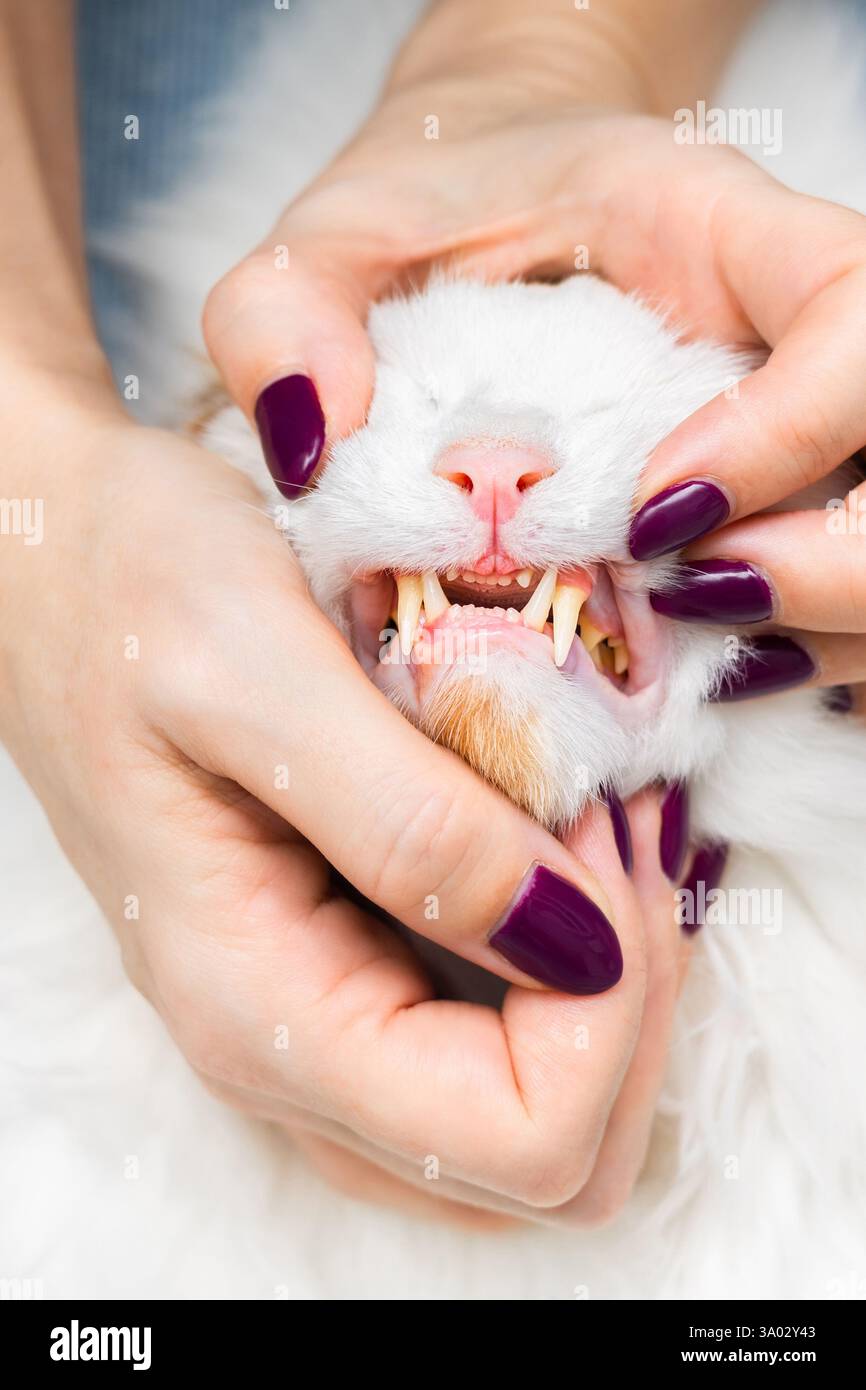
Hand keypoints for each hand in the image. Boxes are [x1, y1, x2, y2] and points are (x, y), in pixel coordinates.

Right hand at [0, 388, 690, 1224]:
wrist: (56, 559)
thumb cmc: (127, 588)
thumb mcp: (255, 673)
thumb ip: (407, 823)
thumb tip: (576, 949)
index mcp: (262, 1013)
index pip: (521, 1138)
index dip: (610, 1006)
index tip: (601, 832)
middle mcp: (293, 1056)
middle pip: (550, 1158)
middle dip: (632, 1004)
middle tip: (621, 827)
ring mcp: (321, 1021)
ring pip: (536, 1113)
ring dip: (613, 986)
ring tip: (606, 824)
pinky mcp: (347, 966)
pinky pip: (503, 1033)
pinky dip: (577, 952)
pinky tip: (574, 834)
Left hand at [205, 46, 865, 711]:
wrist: (487, 208)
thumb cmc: (430, 213)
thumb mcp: (337, 237)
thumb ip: (286, 311)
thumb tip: (304, 444)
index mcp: (717, 229)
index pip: (851, 307)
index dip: (791, 426)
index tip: (654, 512)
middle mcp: (789, 324)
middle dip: (841, 555)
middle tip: (700, 595)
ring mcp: (803, 420)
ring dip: (829, 617)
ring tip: (695, 634)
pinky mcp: (782, 491)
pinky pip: (843, 593)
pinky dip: (808, 643)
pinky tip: (714, 661)